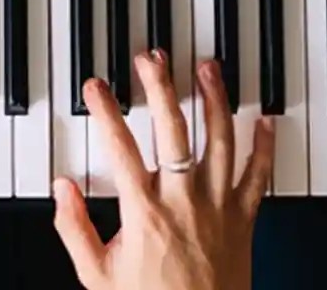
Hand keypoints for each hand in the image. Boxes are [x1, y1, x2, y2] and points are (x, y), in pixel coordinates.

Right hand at [53, 53, 274, 289]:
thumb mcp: (96, 275)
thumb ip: (74, 228)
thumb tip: (61, 188)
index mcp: (144, 212)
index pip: (119, 147)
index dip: (106, 111)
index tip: (96, 87)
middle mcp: (183, 201)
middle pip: (173, 131)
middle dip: (160, 87)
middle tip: (151, 58)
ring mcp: (218, 207)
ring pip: (221, 141)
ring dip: (214, 100)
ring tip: (207, 69)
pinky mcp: (244, 219)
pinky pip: (259, 176)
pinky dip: (265, 147)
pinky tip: (264, 120)